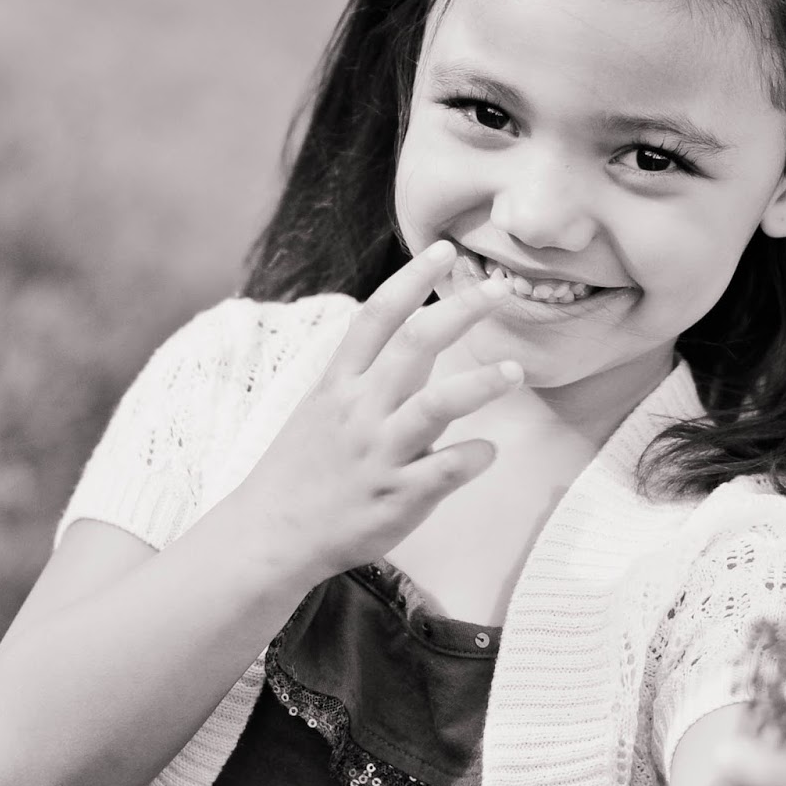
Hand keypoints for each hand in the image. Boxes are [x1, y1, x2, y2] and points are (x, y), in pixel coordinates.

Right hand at [239, 242, 520, 582]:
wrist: (269, 536)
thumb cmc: (303, 470)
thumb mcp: (321, 410)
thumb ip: (368, 378)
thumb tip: (418, 344)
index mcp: (338, 385)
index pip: (377, 317)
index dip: (410, 278)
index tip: (444, 249)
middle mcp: (359, 411)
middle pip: (414, 345)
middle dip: (461, 310)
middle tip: (501, 289)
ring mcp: (378, 454)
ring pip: (435, 407)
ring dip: (480, 384)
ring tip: (515, 370)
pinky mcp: (395, 499)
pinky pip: (444, 472)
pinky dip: (474, 457)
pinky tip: (489, 452)